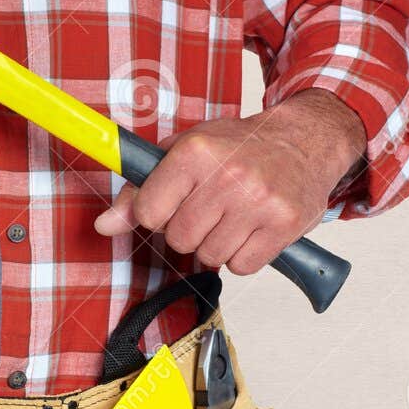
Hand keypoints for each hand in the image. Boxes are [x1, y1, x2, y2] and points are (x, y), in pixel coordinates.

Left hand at [94, 89, 365, 273]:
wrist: (305, 141)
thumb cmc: (242, 147)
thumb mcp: (187, 152)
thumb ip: (143, 189)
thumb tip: (104, 226)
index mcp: (196, 151)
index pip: (148, 212)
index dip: (157, 215)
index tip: (174, 204)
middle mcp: (228, 175)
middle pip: (179, 239)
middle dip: (189, 232)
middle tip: (210, 211)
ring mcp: (259, 202)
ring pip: (210, 256)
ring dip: (217, 246)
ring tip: (233, 219)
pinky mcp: (284, 225)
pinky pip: (242, 266)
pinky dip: (244, 256)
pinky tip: (253, 231)